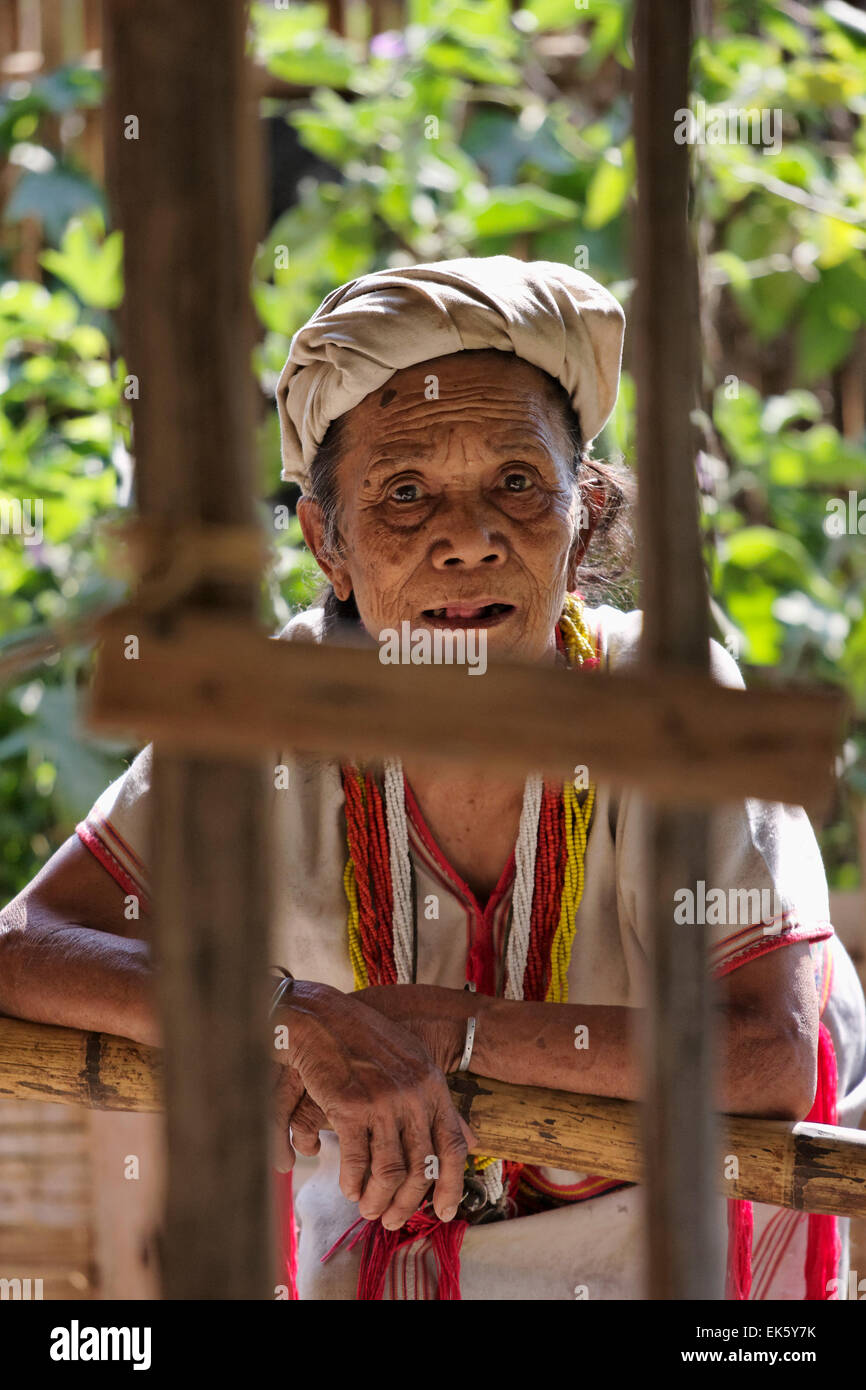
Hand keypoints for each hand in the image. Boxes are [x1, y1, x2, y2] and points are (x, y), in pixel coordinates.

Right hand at [270, 980, 476, 1228]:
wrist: (322, 1018)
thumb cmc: (366, 1041)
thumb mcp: (413, 1062)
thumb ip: (438, 1102)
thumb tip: (470, 1140)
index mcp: (433, 1085)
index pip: (453, 1146)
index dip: (451, 1185)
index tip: (442, 1212)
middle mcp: (414, 1095)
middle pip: (422, 1166)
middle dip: (408, 1202)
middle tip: (395, 1220)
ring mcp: (383, 1101)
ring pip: (390, 1171)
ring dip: (379, 1199)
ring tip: (369, 1210)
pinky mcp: (350, 1107)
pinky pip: (356, 1161)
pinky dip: (352, 1183)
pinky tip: (349, 1189)